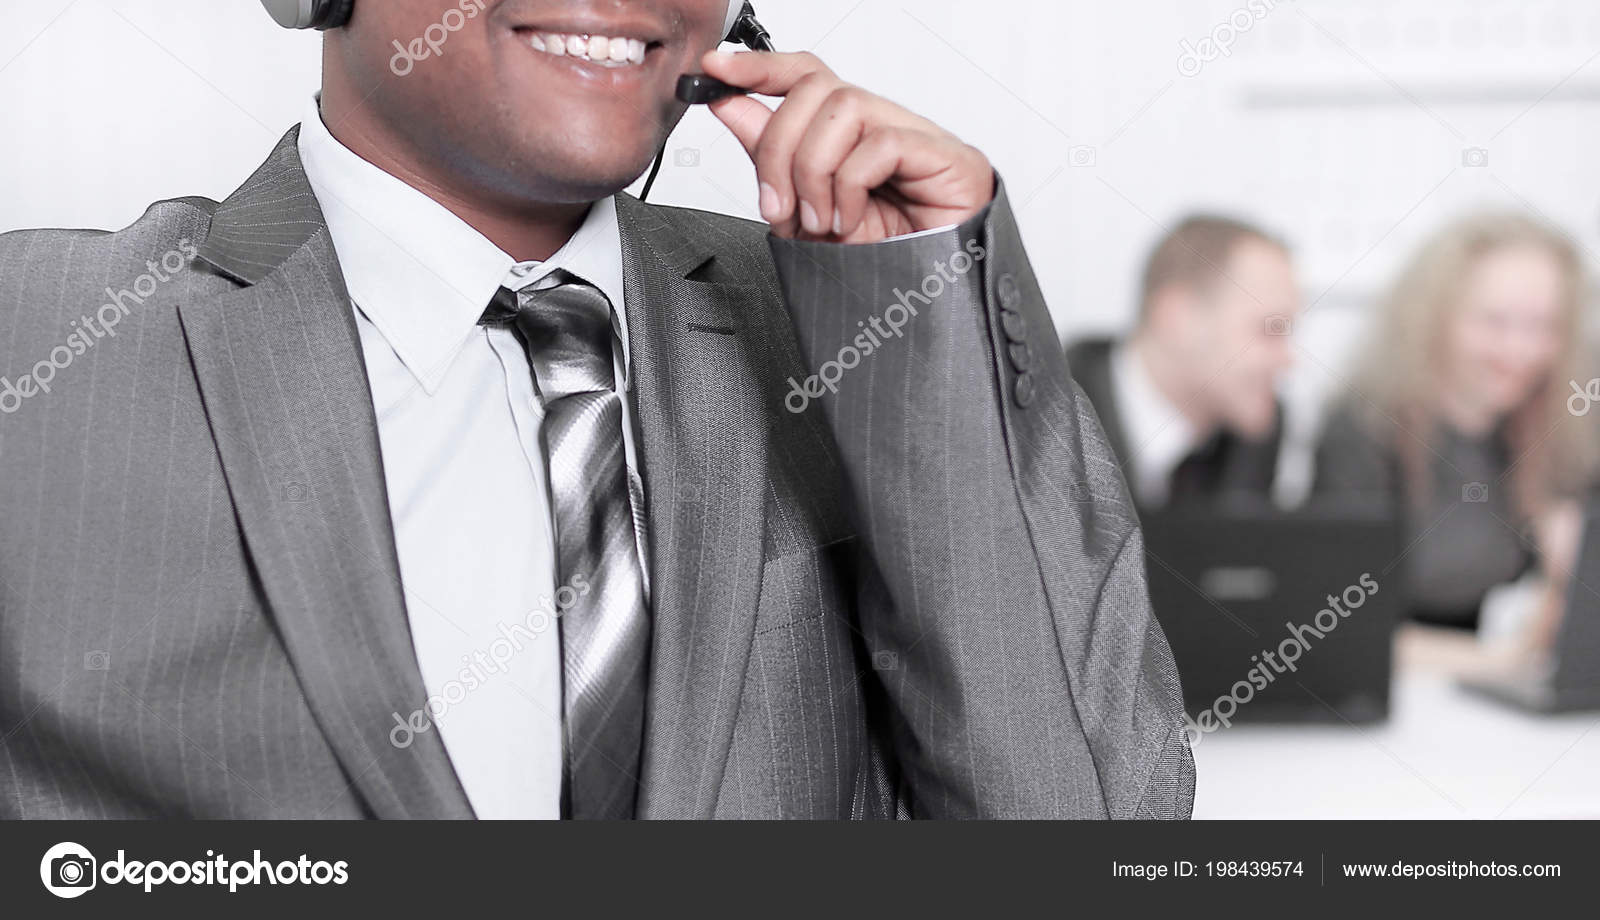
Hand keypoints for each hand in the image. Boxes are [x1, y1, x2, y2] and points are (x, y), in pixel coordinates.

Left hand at [701, 50, 994, 243]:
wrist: (930, 311)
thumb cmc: (883, 267)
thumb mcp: (807, 214)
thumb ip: (773, 158)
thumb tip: (731, 107)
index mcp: (854, 137)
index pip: (808, 75)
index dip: (760, 67)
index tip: (715, 72)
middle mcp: (886, 128)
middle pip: (816, 89)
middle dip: (778, 148)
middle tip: (778, 207)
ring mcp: (920, 139)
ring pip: (844, 108)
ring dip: (813, 169)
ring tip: (818, 221)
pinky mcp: (949, 158)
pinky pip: (881, 144)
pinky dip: (849, 186)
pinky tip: (850, 223)